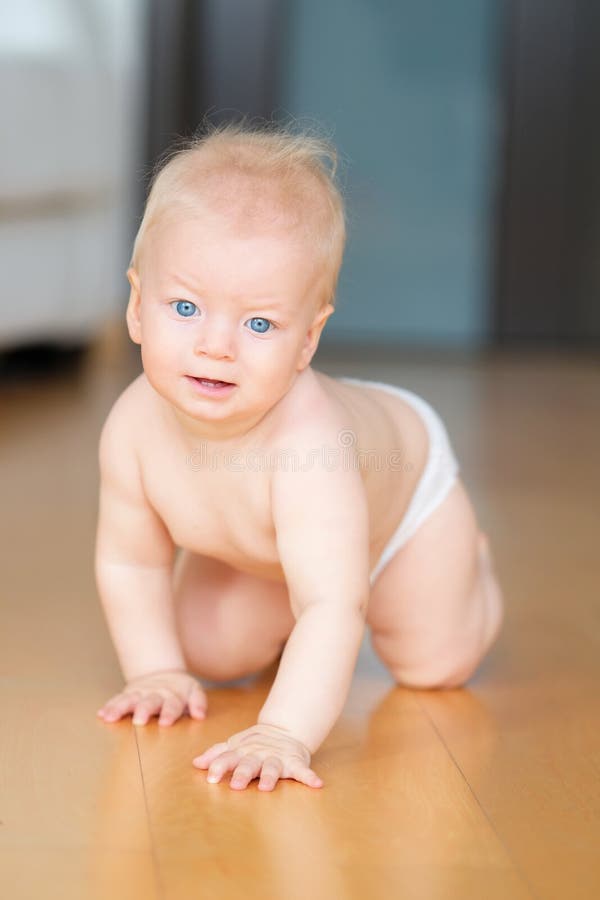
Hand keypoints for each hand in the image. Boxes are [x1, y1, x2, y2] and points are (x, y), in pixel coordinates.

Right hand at [96, 669, 207, 725]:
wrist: (163, 672)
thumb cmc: (180, 689)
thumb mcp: (194, 690)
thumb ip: (198, 702)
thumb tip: (200, 715)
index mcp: (173, 695)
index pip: (172, 704)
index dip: (169, 713)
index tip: (165, 723)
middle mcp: (155, 694)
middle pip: (149, 702)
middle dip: (144, 710)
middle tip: (139, 720)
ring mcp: (140, 693)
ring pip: (129, 700)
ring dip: (120, 708)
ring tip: (111, 717)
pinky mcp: (128, 694)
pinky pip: (117, 699)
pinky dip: (110, 706)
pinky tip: (102, 714)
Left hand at [192, 723, 323, 790]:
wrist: (284, 731)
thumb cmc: (254, 745)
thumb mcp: (234, 746)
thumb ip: (217, 754)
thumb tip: (195, 763)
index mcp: (242, 752)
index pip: (228, 758)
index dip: (220, 767)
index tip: (212, 778)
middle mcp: (258, 755)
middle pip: (249, 764)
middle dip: (243, 773)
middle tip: (237, 786)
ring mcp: (277, 758)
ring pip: (272, 767)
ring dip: (270, 777)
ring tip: (266, 786)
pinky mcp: (294, 762)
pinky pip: (302, 770)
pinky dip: (310, 776)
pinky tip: (316, 783)